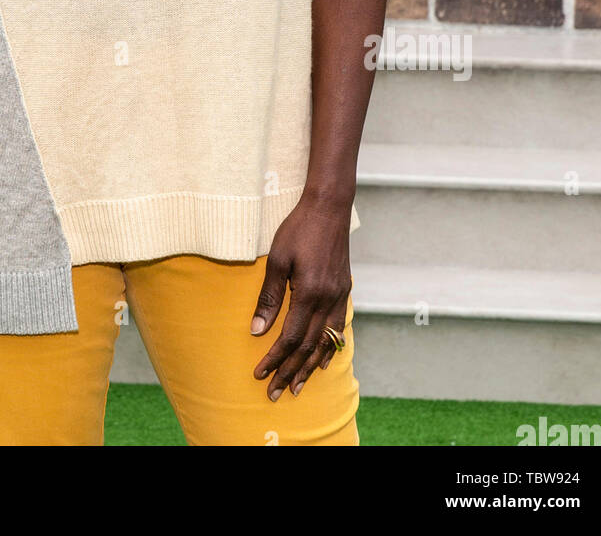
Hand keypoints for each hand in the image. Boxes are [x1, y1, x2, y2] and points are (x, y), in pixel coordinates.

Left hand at [250, 194, 352, 400]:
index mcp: (309, 293)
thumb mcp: (277, 259)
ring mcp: (340, 296)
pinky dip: (329, 348)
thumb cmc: (297, 229)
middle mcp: (328, 299)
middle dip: (290, 371)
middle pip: (308, 346)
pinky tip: (322, 360)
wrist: (329, 208)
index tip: (260, 374)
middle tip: (275, 393)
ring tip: (297, 386)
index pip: (290, 337)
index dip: (275, 358)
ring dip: (310, 367)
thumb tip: (256, 331)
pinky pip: (338, 328)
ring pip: (325, 342)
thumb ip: (268, 297)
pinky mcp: (344, 290)